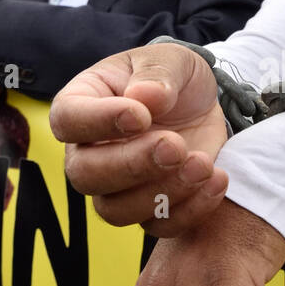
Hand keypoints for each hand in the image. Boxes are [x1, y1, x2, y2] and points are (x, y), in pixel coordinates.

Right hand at [50, 43, 227, 234]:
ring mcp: (116, 186)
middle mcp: (89, 150)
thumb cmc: (173, 77)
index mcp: (83, 104)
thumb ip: (158, 73)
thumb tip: (144, 97)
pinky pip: (158, 226)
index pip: (68, 120)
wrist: (201, 105)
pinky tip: (216, 179)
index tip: (140, 116)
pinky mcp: (150, 209)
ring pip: (115, 210)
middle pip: (85, 174)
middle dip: (132, 164)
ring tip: (202, 164)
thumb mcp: (172, 60)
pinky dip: (190, 210)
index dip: (98, 122)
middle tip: (175, 146)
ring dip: (161, 193)